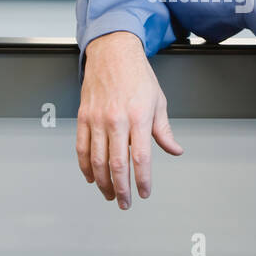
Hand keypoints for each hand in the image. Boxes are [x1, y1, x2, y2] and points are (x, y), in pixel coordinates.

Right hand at [75, 31, 183, 209]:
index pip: (141, 158)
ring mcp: (97, 119)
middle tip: (125, 203)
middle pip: (118, 164)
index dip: (143, 180)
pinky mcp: (84, 117)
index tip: (145, 192)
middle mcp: (116, 120)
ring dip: (103, 182)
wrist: (113, 51)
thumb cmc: (137, 74)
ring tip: (109, 195)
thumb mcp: (158, 101)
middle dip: (121, 189)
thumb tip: (174, 150)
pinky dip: (85, 166)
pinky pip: (81, 148)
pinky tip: (92, 177)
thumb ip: (164, 131)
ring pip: (97, 160)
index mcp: (138, 117)